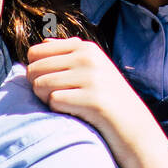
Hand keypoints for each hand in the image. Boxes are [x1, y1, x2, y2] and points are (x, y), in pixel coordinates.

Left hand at [25, 37, 167, 167]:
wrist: (133, 127)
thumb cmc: (106, 99)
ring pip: (40, 85)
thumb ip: (67, 53)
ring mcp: (92, 77)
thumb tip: (44, 41)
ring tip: (67, 106)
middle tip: (58, 98)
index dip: (36, 70)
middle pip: (33, 69)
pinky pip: (54, 102)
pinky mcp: (93, 99)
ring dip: (47, 100)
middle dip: (37, 87)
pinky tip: (76, 114)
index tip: (51, 83)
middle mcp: (88, 57)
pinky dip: (59, 111)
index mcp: (85, 47)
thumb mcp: (92, 68)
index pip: (35, 52)